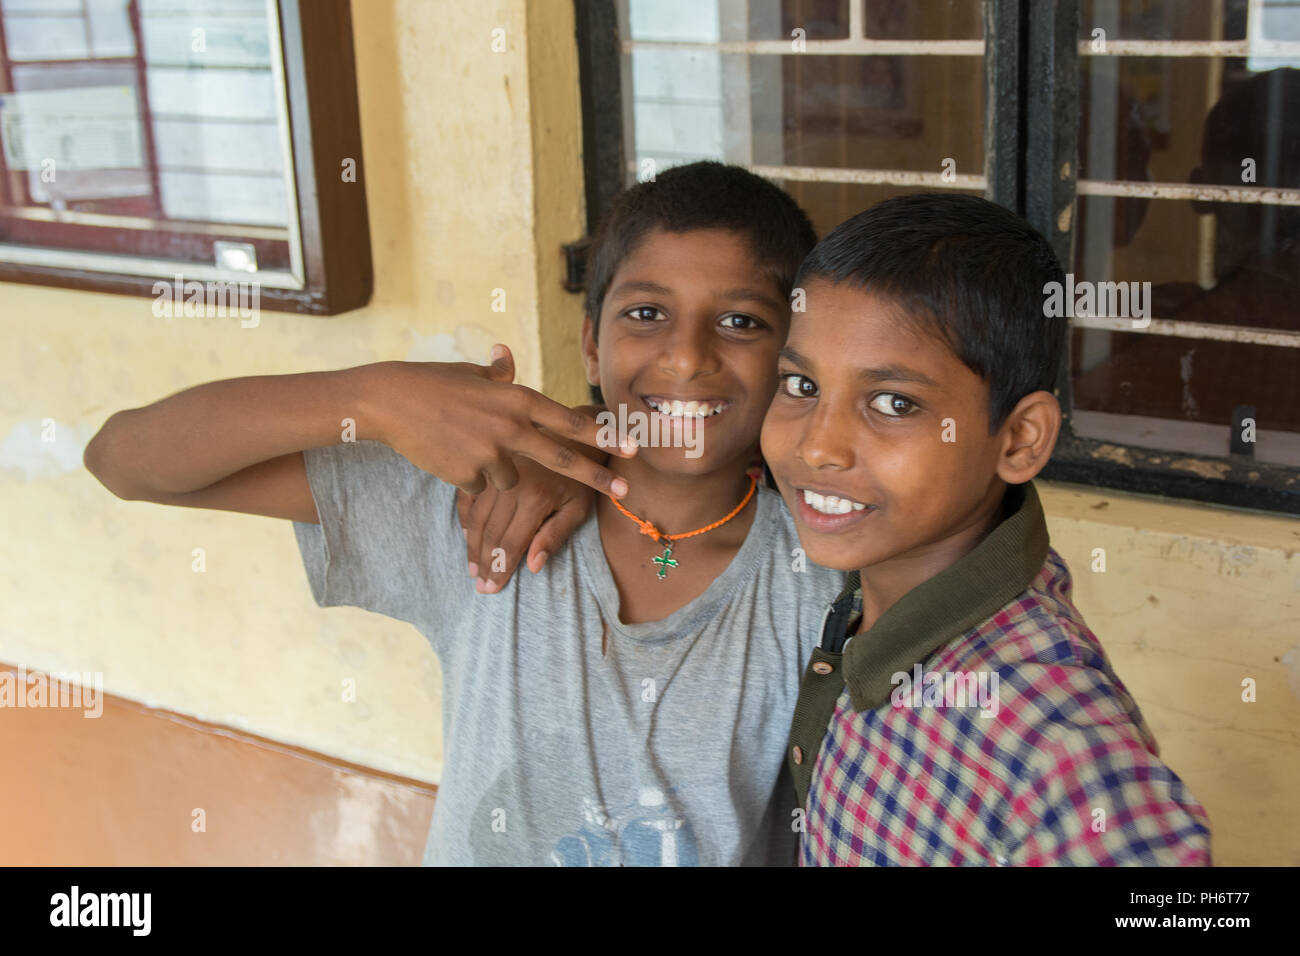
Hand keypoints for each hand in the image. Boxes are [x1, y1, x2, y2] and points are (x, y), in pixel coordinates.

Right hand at [367, 345, 634, 496]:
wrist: (389, 402)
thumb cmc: (430, 382)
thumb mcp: (470, 373)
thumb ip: (497, 374)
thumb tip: (507, 353)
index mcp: (516, 398)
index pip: (568, 421)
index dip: (601, 435)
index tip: (630, 446)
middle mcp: (510, 426)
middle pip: (562, 458)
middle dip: (596, 476)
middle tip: (624, 490)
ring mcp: (490, 453)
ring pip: (512, 477)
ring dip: (497, 468)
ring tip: (464, 443)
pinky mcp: (469, 476)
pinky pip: (481, 485)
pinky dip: (470, 476)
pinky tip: (448, 454)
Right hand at [456, 453, 595, 592]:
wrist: (571, 437)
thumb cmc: (578, 479)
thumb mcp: (578, 507)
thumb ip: (555, 535)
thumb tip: (533, 566)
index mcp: (536, 498)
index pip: (512, 543)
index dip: (500, 569)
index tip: (491, 590)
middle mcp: (511, 486)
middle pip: (490, 534)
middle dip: (484, 564)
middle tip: (479, 586)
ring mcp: (496, 476)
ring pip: (476, 518)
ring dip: (471, 546)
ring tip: (472, 569)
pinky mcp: (488, 468)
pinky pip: (468, 497)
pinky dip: (464, 519)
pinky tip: (466, 536)